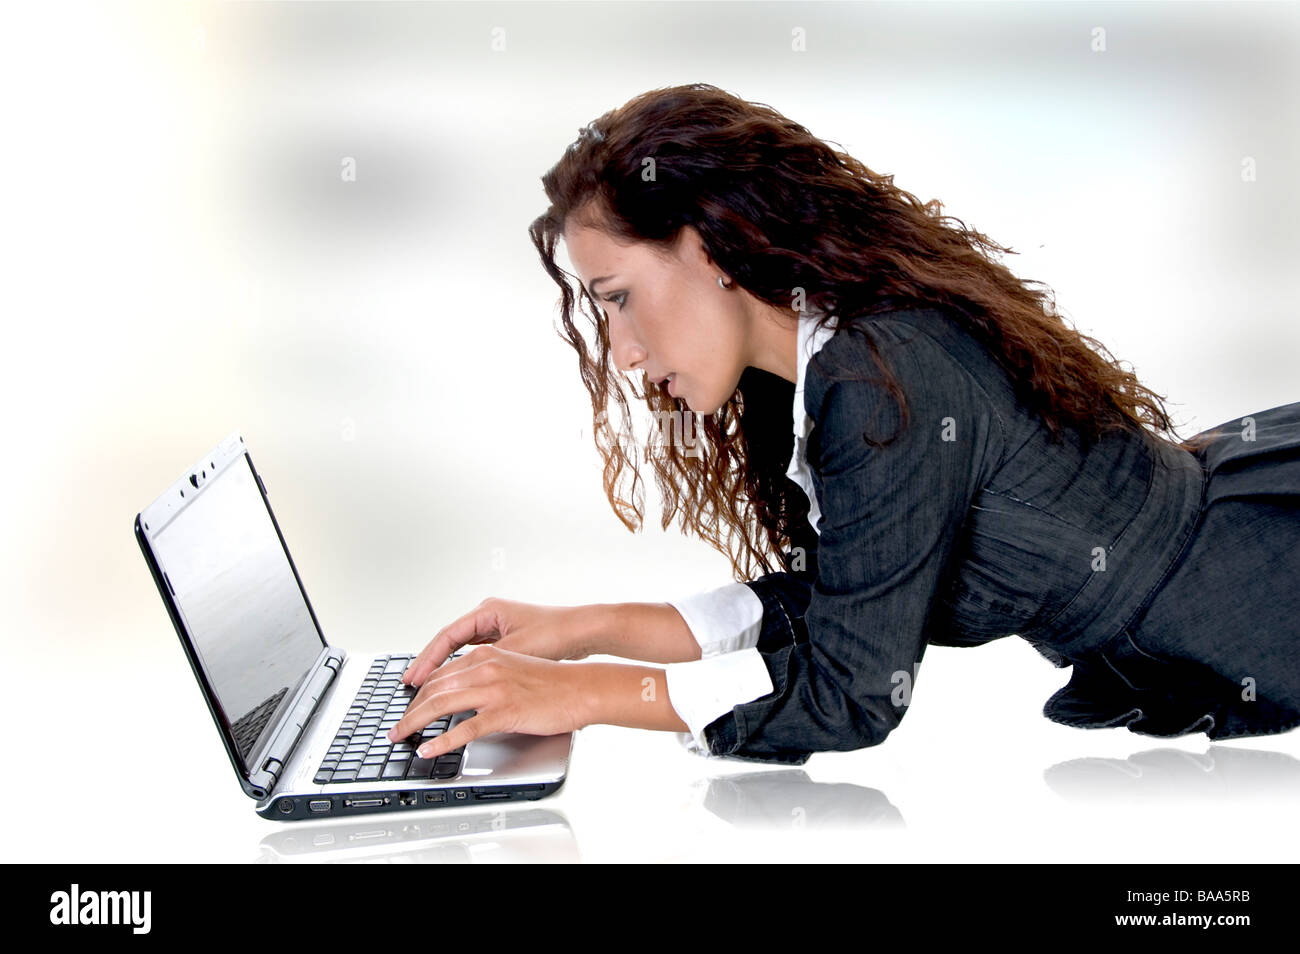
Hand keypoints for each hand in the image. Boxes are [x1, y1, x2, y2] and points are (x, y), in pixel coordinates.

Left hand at [388, 644, 591, 759]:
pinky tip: (428, 749)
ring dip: (414, 723)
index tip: (407, 706)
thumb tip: (465, 694)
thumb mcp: (513, 668)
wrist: (581, 689)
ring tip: (400, 737)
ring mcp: (494, 689)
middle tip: (397, 726)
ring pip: (440, 705)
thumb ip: (487, 677)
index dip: (418, 692)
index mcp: (487, 656)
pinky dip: (441, 741)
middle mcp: (486, 668)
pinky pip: (464, 728)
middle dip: (409, 709)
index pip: (441, 673)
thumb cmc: (554, 682)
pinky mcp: (504, 711)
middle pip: (434, 687)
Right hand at [402, 597, 598, 688]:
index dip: (426, 660)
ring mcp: (496, 627)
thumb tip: (463, 681)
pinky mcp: (505, 640)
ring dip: (443, 667)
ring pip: (459, 649)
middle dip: (429, 665)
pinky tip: (453, 685)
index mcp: (487, 611)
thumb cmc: (557, 633)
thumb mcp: (517, 649)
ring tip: (424, 688)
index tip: (413, 679)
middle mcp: (488, 616)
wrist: (585, 632)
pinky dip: (461, 668)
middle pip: (448, 642)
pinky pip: (473, 654)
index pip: (446, 637)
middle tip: (410, 686)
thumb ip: (488, 663)